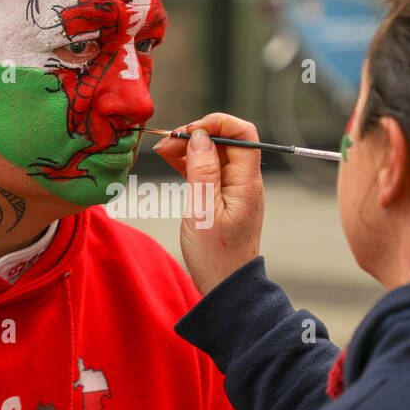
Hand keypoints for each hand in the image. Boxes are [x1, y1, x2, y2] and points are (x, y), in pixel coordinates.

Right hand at [153, 113, 265, 294]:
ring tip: (162, 151)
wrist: (225, 287)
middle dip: (196, 134)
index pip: (243, 133)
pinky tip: (170, 161)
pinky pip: (207, 170)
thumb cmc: (215, 255)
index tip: (189, 131)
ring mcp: (233, 189)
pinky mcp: (222, 197)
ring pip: (213, 154)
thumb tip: (200, 136)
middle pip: (225, 140)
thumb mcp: (202, 211)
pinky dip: (189, 162)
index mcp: (246, 182)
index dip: (217, 123)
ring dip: (189, 148)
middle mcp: (244, 181)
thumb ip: (202, 170)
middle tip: (166, 143)